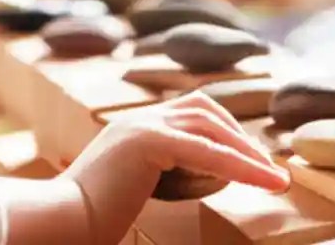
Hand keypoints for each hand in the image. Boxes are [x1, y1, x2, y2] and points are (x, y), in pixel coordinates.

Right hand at [32, 92, 289, 243]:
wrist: (60, 222)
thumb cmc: (91, 217)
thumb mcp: (136, 186)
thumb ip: (165, 172)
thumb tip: (211, 176)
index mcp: (135, 126)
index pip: (192, 113)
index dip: (226, 132)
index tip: (252, 159)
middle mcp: (141, 118)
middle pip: (206, 111)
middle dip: (241, 138)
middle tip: (270, 170)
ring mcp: (143, 125)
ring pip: (211, 129)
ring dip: (248, 153)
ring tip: (274, 178)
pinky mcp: (149, 141)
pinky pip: (208, 152)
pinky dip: (241, 166)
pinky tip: (265, 181)